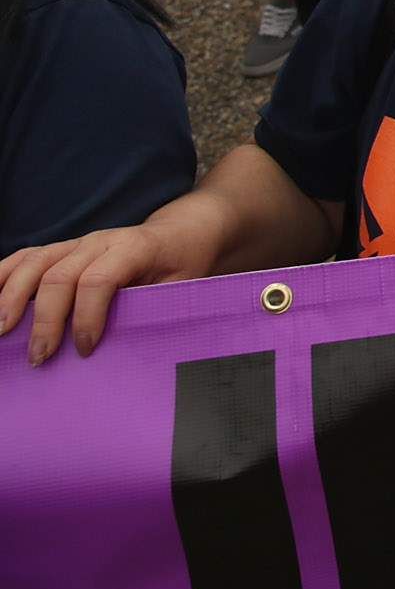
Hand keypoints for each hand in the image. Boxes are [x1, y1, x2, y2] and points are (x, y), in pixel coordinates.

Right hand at [0, 222, 210, 361]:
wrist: (182, 230)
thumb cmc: (182, 264)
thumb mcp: (181, 287)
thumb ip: (154, 311)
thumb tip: (127, 351)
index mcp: (134, 248)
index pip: (99, 279)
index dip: (87, 316)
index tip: (83, 349)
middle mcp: (100, 241)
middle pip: (60, 275)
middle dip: (45, 319)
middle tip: (38, 357)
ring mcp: (77, 242)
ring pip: (34, 263)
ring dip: (11, 298)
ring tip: (0, 332)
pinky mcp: (61, 249)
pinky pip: (23, 258)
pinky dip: (1, 277)